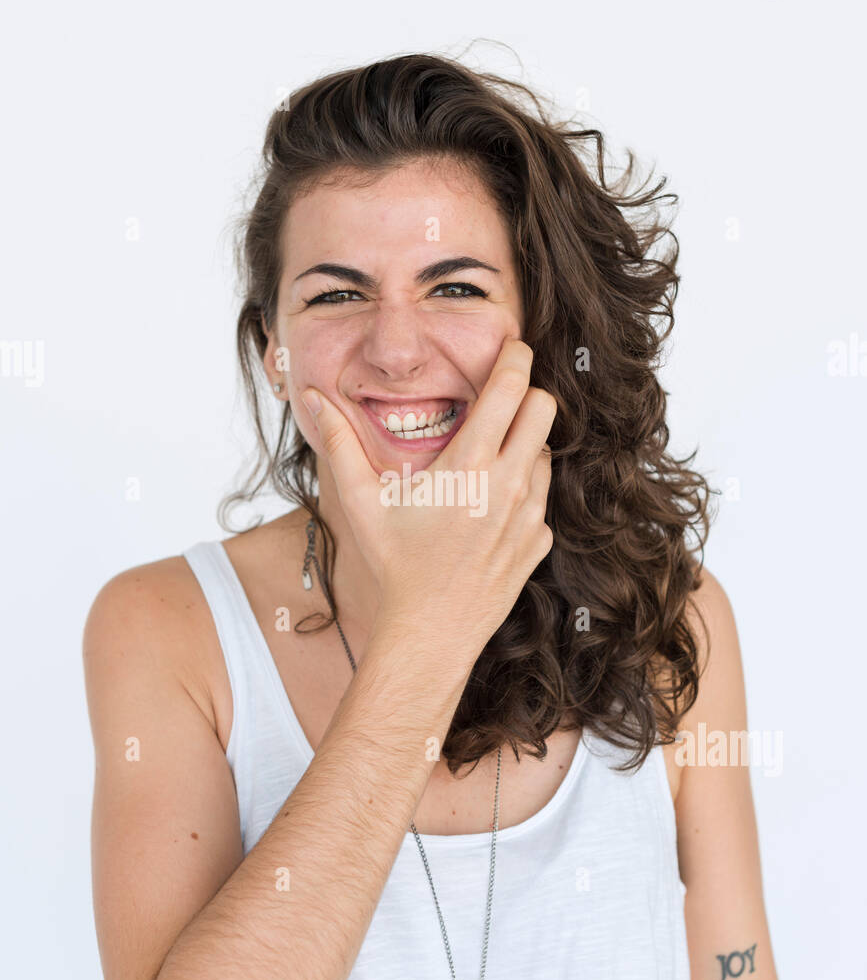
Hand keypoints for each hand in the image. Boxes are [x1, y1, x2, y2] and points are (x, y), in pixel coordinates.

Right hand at [301, 339, 555, 660]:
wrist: (430, 630)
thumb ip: (341, 443)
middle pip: (545, 410)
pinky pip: (542, 500)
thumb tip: (314, 397)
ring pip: (547, 454)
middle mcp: (508, 484)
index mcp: (469, 464)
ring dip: (525, 447)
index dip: (516, 357)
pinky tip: (491, 509)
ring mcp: (529, 515)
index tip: (512, 348)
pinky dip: (524, 493)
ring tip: (486, 462)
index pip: (511, 388)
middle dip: (529, 396)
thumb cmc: (395, 565)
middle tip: (503, 402)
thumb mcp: (362, 501)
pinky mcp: (538, 543)